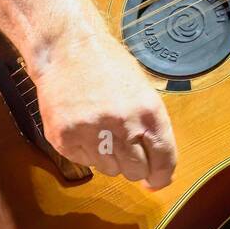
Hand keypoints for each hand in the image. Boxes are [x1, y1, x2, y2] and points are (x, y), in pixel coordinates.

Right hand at [31, 33, 177, 189]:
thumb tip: (161, 167)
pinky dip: (86, 151)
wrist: (67, 47)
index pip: (164, 159)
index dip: (162, 176)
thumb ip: (152, 127)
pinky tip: (84, 126)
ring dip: (108, 157)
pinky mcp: (65, 139)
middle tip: (124, 148)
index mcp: (148, 111)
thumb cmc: (107, 65)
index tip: (157, 181)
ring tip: (101, 128)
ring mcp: (92, 133)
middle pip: (136, 171)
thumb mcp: (142, 89)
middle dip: (133, 166)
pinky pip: (84, 163)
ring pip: (110, 170)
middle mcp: (123, 124)